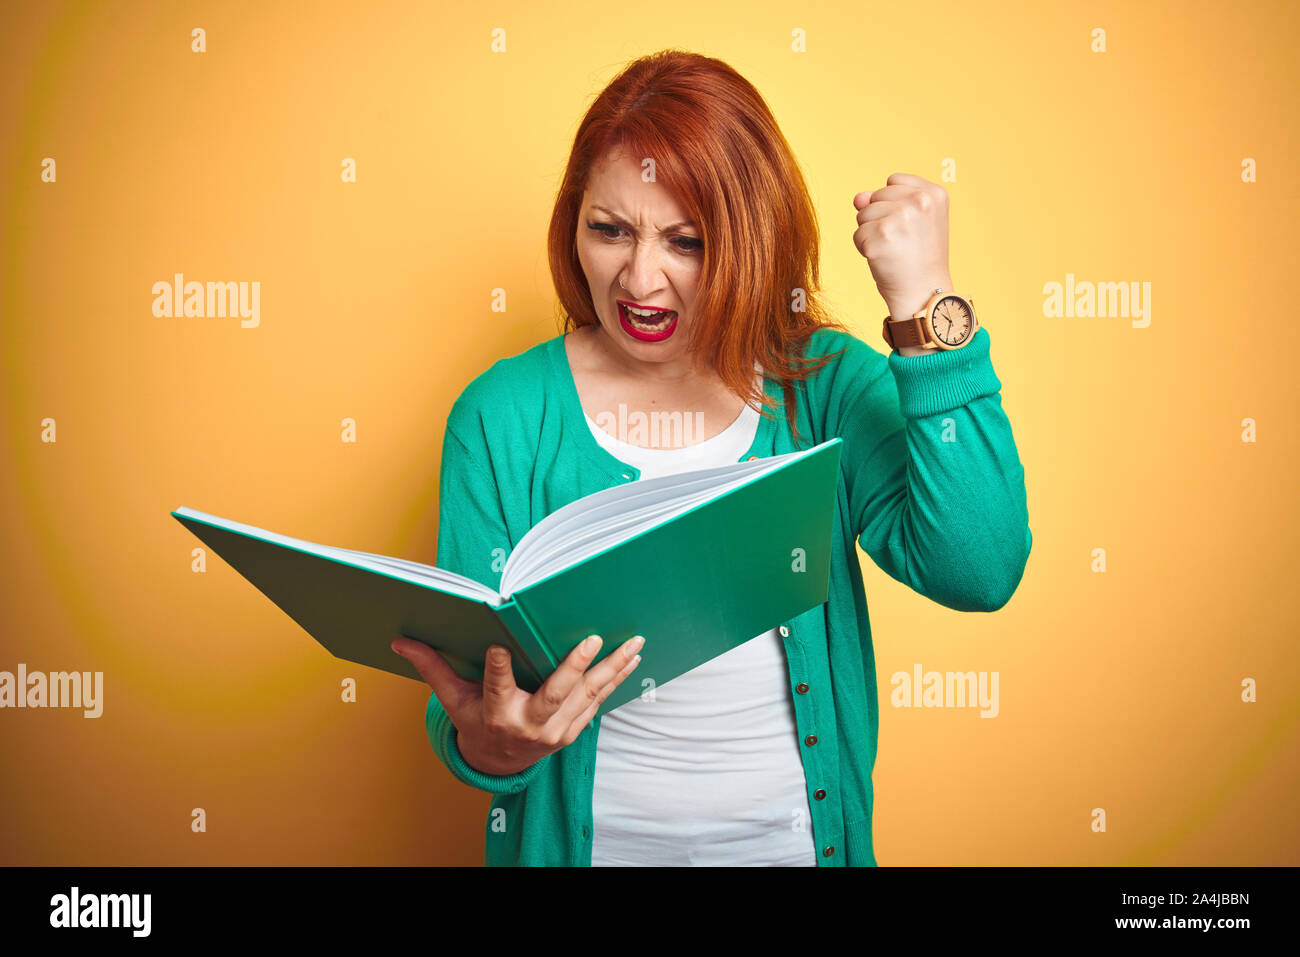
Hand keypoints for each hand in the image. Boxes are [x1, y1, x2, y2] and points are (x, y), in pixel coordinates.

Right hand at [391, 634, 643, 776]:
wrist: (498, 763)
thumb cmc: (475, 722)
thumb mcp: (453, 700)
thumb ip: (432, 667)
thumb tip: (399, 641)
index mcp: (496, 713)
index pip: (496, 687)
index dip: (498, 667)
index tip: (499, 646)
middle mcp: (528, 724)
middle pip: (555, 694)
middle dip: (573, 667)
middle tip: (590, 639)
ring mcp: (555, 730)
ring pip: (587, 696)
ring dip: (612, 668)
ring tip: (633, 643)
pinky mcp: (572, 730)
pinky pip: (598, 702)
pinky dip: (616, 679)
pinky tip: (631, 658)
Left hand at [852, 173, 954, 350]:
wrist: (924, 294)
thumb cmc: (918, 258)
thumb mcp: (912, 221)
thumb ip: (886, 201)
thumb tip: (858, 198)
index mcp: (934, 194)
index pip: (893, 181)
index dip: (894, 205)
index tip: (910, 227)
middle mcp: (919, 201)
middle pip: (876, 196)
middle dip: (881, 218)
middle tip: (902, 242)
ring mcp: (900, 218)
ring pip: (863, 214)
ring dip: (871, 234)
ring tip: (894, 250)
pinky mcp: (880, 236)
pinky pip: (857, 235)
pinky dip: (865, 249)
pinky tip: (885, 259)